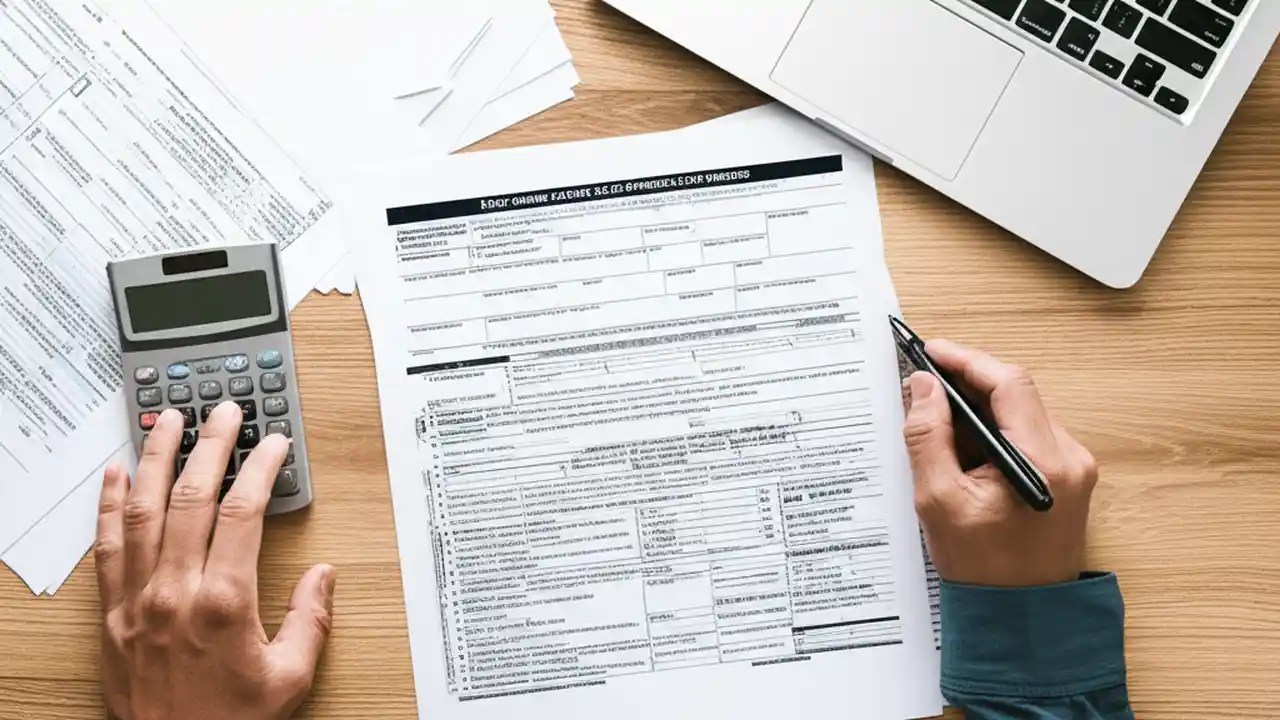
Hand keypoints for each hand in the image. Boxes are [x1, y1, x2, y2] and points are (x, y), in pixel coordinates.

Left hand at [94, 402, 334, 719]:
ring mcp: (138, 600)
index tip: (273, 443)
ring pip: (144, 512)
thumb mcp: (289, 678)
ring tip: (167, 421)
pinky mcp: (112, 614)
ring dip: (157, 460)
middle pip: (193, 499)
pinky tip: (115, 475)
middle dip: (210, 446)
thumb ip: (311, 620)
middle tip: (222, 410)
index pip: (243, 513)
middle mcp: (176, 592)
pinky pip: (106, 547)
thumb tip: (324, 575)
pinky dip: (108, 506)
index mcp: (225, 602)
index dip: (260, 468)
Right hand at [903, 340, 1098, 586]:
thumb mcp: (939, 501)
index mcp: (1044, 462)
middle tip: (923, 383)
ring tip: (936, 422)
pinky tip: (961, 448)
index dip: (966, 360)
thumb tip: (922, 388)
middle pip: (1016, 394)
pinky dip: (993, 432)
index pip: (1009, 384)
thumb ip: (928, 438)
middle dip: (968, 383)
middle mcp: (1069, 458)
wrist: (1021, 618)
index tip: (931, 352)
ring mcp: (1074, 468)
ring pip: (1020, 413)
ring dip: (979, 409)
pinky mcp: (1067, 478)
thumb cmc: (983, 570)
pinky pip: (1027, 436)